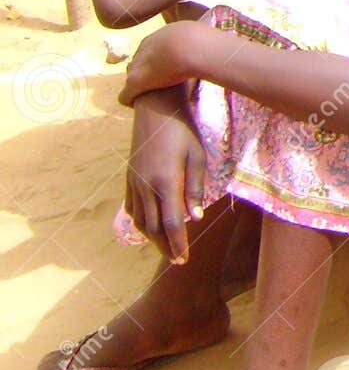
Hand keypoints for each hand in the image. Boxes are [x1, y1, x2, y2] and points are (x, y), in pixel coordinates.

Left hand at [120, 22, 204, 105]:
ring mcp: (137, 66)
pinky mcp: (134, 82)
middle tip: (161, 85)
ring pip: (131, 77)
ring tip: (149, 97)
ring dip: (139, 87)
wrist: (193, 47)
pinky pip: (125, 96)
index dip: (159, 62)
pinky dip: (130, 101)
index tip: (169, 72)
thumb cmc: (202, 43)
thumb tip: (215, 45)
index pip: (151, 50)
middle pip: (138, 63)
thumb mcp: (201, 39)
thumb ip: (202, 43)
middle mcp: (143, 50)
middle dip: (146, 73)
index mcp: (158, 38)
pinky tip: (137, 106)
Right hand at [125, 86, 206, 262]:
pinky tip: (150, 227)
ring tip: (166, 247)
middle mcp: (145, 186)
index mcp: (165, 182)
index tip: (184, 259)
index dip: (178, 244)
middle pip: (154, 227)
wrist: (155, 108)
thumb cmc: (183, 131)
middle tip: (177, 260)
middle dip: (165, 246)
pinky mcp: (129, 177)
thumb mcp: (197, 156)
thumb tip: (195, 217)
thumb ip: (195, 188)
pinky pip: (132, 207)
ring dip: (152, 237)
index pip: (172, 223)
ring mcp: (134, 182)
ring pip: (140, 220)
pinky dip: (140, 222)